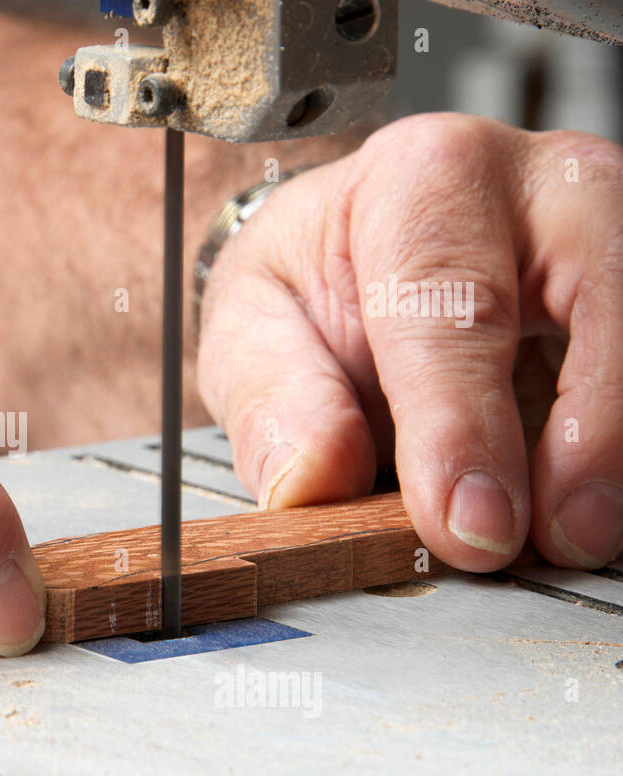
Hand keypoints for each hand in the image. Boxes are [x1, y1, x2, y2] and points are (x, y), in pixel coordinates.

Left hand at [197, 113, 622, 571]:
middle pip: (604, 298)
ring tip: (575, 531)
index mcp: (427, 180)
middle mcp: (545, 185)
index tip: (468, 522)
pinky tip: (593, 493)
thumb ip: (274, 403)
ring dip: (619, 444)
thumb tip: (315, 483)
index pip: (454, 304)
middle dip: (591, 433)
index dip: (463, 426)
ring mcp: (617, 229)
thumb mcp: (249, 329)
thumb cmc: (311, 286)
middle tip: (558, 537)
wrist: (359, 248)